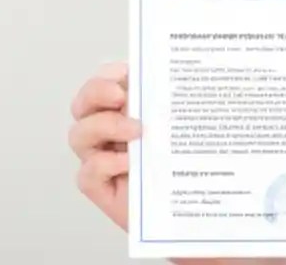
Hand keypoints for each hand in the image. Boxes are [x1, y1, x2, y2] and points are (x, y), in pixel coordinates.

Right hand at [69, 62, 285, 264]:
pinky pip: (87, 174)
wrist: (206, 216)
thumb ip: (192, 104)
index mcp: (134, 110)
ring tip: (137, 130)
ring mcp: (106, 160)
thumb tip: (202, 71)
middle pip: (84, 104)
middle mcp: (114, 132)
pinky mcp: (105, 190)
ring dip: (104, 126)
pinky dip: (104, 163)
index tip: (130, 70)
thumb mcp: (202, 129)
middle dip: (95, 92)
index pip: (108, 82)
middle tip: (121, 94)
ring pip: (79, 135)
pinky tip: (130, 162)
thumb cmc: (202, 168)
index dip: (110, 73)